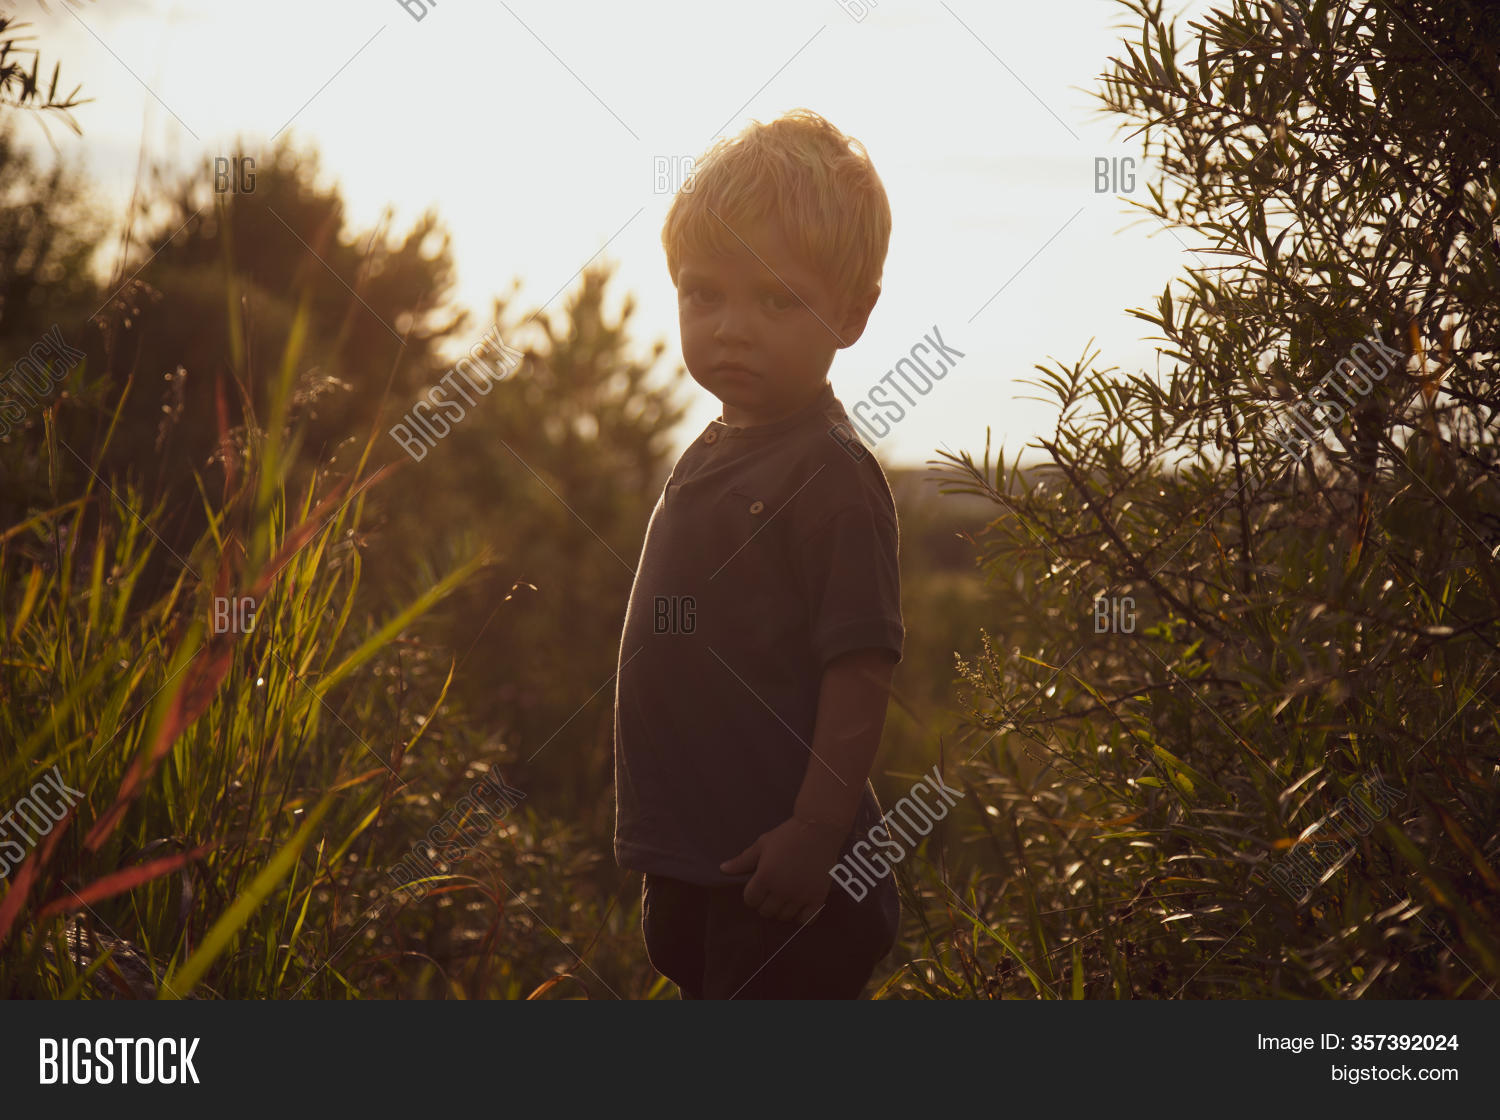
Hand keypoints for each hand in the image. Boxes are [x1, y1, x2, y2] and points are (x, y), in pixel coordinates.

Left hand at [719, 816, 847, 922]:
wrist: (818, 829)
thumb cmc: (787, 835)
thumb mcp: (762, 845)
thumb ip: (742, 861)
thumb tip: (723, 870)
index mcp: (765, 877)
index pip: (750, 901)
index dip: (752, 895)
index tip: (759, 887)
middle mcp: (781, 890)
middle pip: (766, 912)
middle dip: (765, 903)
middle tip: (772, 892)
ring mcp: (800, 895)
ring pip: (784, 917)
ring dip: (782, 910)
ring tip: (785, 897)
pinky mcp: (817, 897)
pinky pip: (806, 920)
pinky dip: (801, 917)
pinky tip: (800, 905)